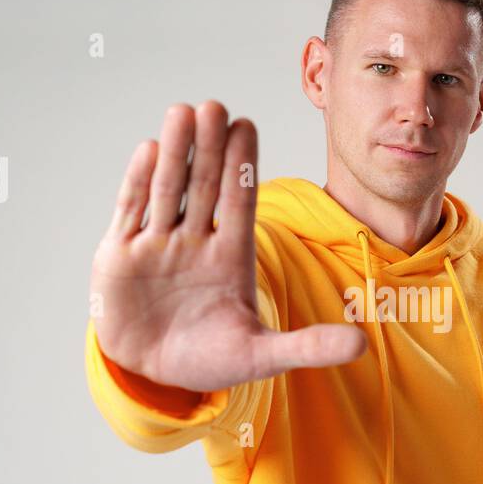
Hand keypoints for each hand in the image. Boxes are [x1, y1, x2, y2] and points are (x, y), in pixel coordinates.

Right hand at [89, 101, 366, 391]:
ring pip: (168, 190)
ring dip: (175, 154)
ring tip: (183, 112)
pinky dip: (139, 183)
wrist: (154, 376)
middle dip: (209, 148)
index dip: (243, 167)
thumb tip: (362, 344)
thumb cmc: (210, 360)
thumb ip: (309, 346)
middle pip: (204, 186)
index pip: (239, 202)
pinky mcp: (120, 256)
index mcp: (231, 256)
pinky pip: (131, 212)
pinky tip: (150, 150)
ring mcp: (156, 246)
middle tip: (216, 107)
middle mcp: (195, 242)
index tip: (246, 126)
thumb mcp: (261, 357)